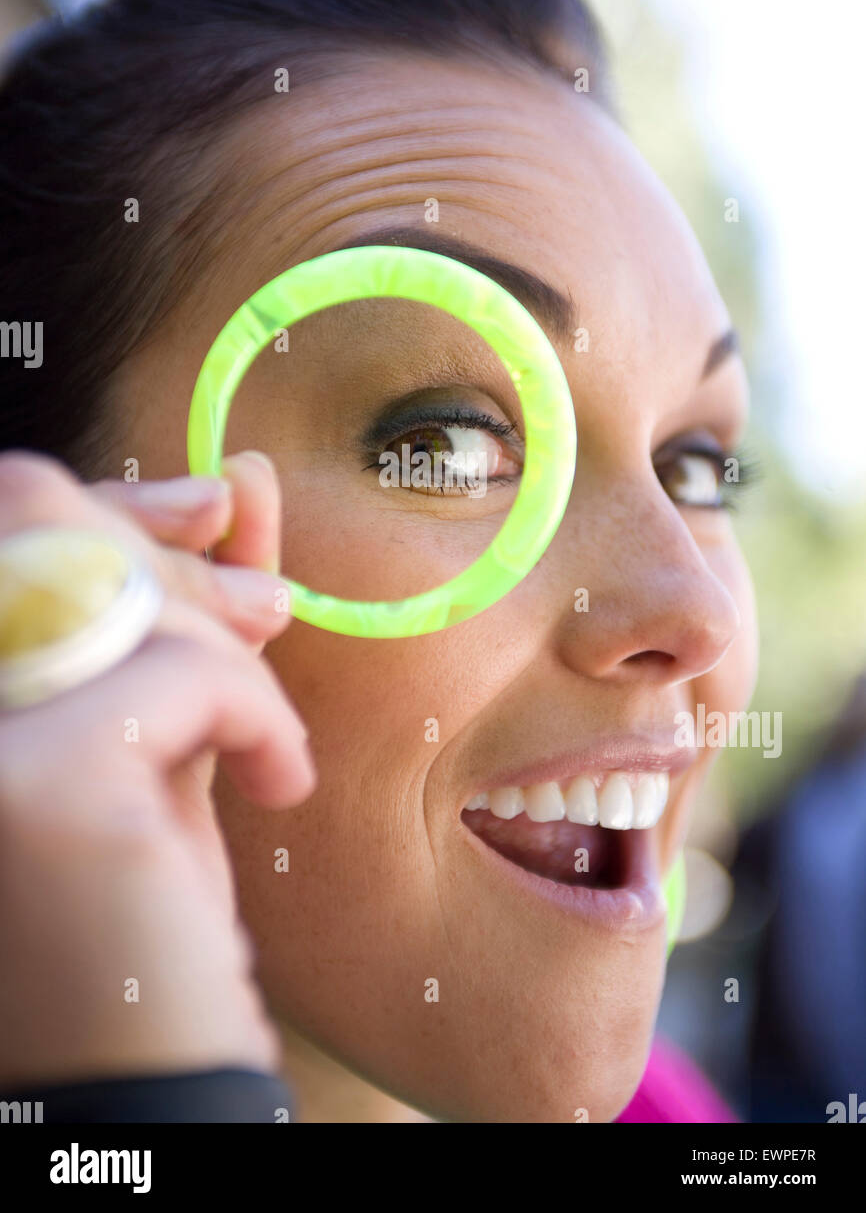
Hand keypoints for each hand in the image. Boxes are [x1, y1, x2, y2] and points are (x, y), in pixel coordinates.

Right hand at [0, 450, 313, 1087]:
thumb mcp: (146, 734)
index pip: (4, 518)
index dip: (110, 500)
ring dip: (224, 652)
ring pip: (125, 590)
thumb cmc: (136, 914)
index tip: (212, 509)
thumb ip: (174, 610)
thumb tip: (237, 477)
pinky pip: (192, 670)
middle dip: (181, 561)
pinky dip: (260, 716)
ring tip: (258, 743)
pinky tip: (277, 785)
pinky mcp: (38, 787)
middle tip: (268, 614)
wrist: (144, 1079)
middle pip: (46, 521)